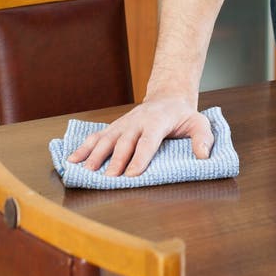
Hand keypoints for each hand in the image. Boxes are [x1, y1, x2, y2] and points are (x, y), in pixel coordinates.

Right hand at [67, 95, 213, 176]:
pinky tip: (72, 160)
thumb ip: (203, 138)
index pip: (148, 140)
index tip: (132, 174)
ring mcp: (123, 124)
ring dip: (95, 154)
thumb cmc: (183, 115)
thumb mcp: (199, 122)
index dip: (140, 157)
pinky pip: (97, 136)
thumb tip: (204, 155)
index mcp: (157, 121)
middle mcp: (137, 121)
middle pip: (124, 141)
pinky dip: (83, 148)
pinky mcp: (115, 127)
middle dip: (116, 160)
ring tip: (85, 170)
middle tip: (108, 179)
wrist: (168, 97)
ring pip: (107, 138)